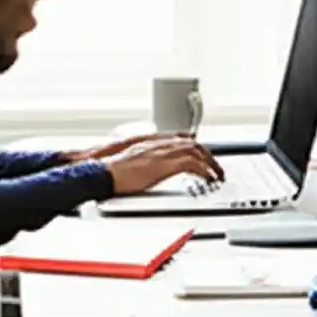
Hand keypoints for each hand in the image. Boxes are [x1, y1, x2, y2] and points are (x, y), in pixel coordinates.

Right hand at [102, 137, 222, 194]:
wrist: (100, 174)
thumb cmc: (109, 172)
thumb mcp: (128, 162)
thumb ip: (142, 161)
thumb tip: (147, 170)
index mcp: (148, 141)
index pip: (178, 137)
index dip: (193, 145)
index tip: (201, 153)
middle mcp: (157, 143)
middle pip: (191, 143)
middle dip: (206, 154)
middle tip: (214, 167)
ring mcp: (162, 152)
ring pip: (196, 151)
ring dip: (210, 163)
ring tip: (216, 175)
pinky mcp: (165, 164)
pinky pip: (193, 165)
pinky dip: (204, 171)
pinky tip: (208, 179)